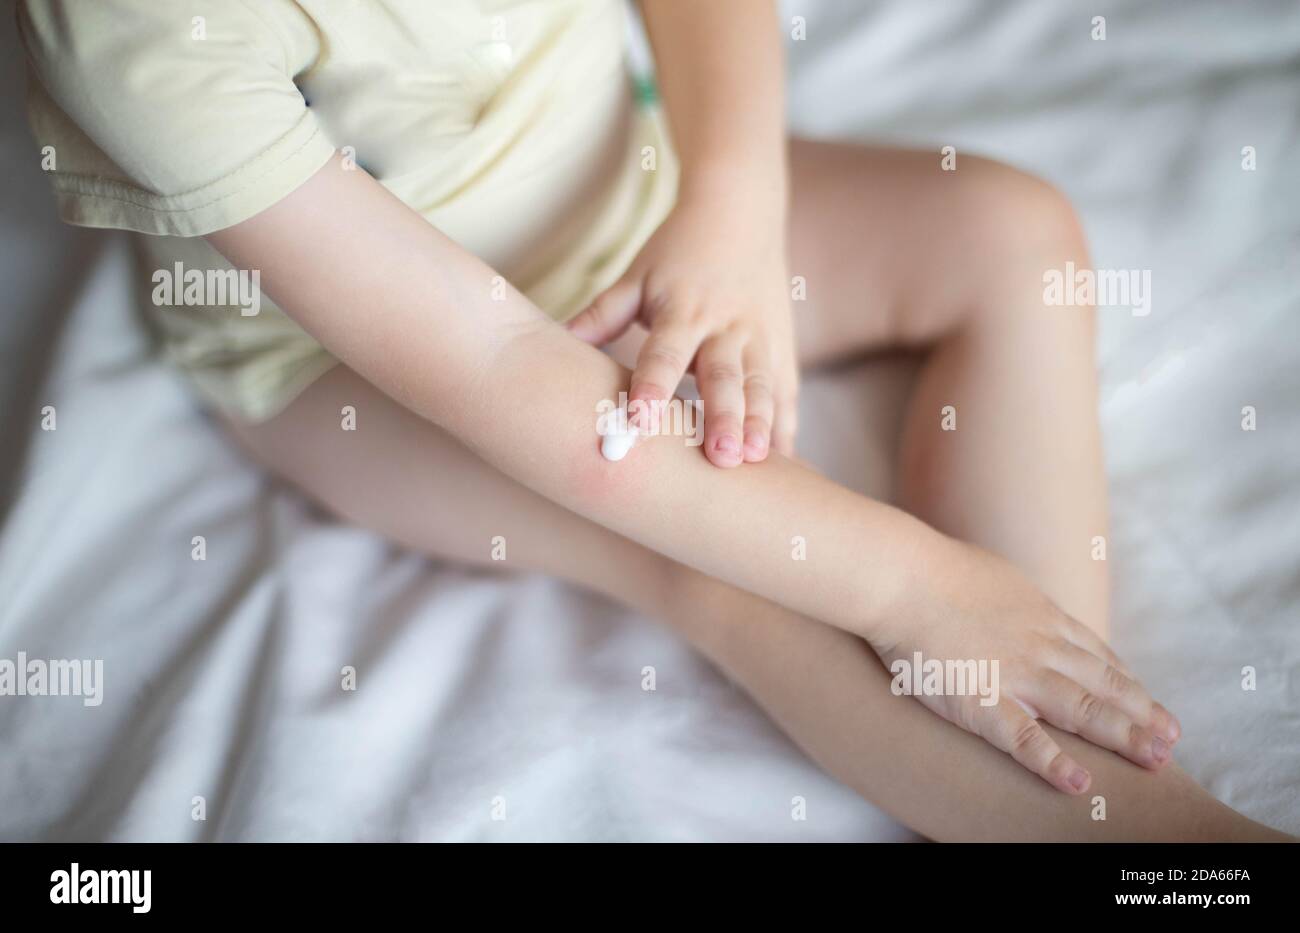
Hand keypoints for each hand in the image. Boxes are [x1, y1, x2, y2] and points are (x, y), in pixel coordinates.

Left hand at [567, 196, 797, 466]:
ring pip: (761, 385)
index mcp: (684, 309)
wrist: (741, 211)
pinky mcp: (782, 348)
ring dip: (759, 423)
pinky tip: (782, 462)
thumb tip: (557, 341)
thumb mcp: (637, 276)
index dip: (653, 386)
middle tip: (718, 455)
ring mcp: (760, 337)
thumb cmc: (678, 250)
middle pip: (723, 376)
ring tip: (753, 459)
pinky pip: (786, 391)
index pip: (665, 352)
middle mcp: (726, 326)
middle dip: (723, 416)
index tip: (638, 420)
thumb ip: (602, 313)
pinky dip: (785, 426)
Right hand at [874, 537, 1181, 793]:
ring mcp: (1016, 673)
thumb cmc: (930, 569)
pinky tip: (1080, 783)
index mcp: (1040, 614)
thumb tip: (1006, 600)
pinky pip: (1025, 738)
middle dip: (1142, 712)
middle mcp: (1040, 644)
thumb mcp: (990, 575)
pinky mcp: (982, 700)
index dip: (1126, 681)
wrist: (899, 575)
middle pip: (1104, 682)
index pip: (1096, 653)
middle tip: (1172, 740)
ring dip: (1125, 735)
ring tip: (1156, 759)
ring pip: (1083, 709)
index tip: (1148, 702)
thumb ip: (1007, 597)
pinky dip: (1054, 762)